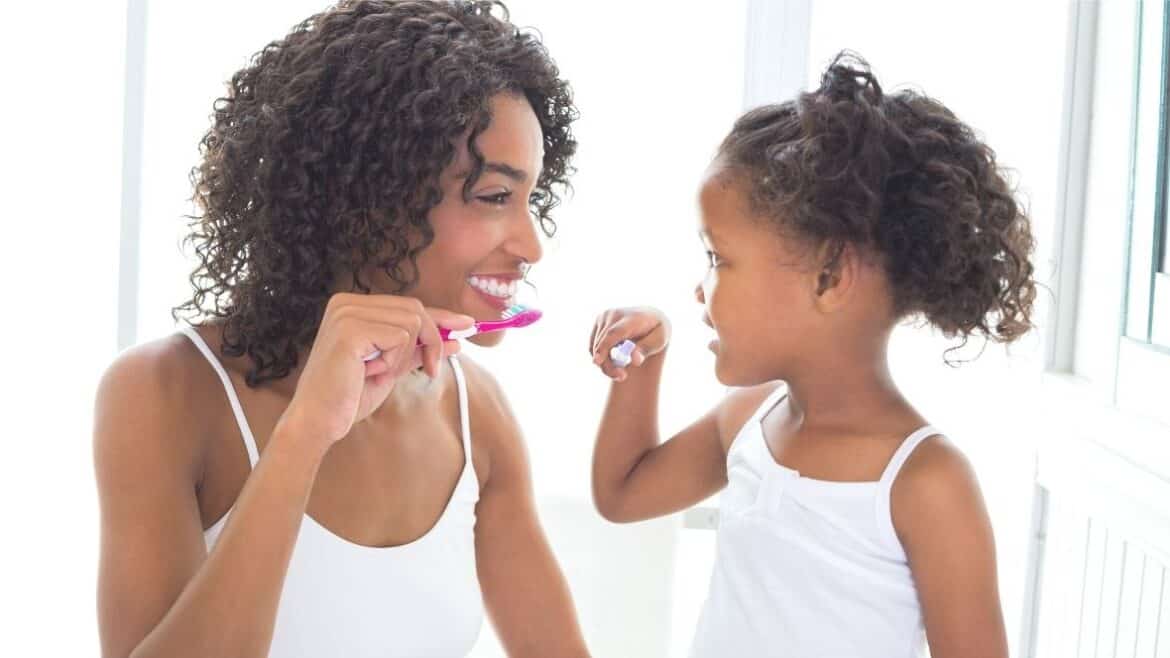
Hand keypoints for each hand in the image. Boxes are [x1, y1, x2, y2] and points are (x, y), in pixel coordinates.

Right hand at [282, 293, 473, 450]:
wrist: (319, 420)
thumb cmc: (349, 396)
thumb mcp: (392, 367)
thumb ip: (419, 349)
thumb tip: (457, 339)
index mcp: (353, 306)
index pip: (408, 305)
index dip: (441, 316)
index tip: (467, 324)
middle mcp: (346, 302)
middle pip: (415, 309)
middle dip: (431, 340)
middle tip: (429, 369)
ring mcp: (346, 313)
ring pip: (412, 322)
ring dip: (406, 355)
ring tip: (381, 372)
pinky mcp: (350, 330)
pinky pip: (399, 336)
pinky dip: (394, 360)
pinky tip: (372, 372)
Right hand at [588, 306, 670, 381]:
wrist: (650, 317)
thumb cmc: (656, 331)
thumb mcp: (659, 341)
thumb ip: (646, 349)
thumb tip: (634, 360)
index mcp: (631, 318)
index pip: (614, 333)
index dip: (604, 347)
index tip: (597, 362)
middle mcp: (614, 314)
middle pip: (603, 344)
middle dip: (608, 366)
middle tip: (621, 377)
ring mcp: (604, 317)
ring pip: (595, 348)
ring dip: (605, 364)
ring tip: (622, 372)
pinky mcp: (598, 322)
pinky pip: (592, 346)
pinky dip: (601, 357)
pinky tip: (615, 360)